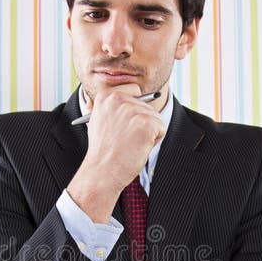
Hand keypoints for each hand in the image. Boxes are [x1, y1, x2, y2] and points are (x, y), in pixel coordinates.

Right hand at [67, 85, 165, 222]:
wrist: (102, 171)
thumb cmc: (103, 150)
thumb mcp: (100, 120)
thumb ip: (114, 105)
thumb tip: (135, 91)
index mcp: (106, 95)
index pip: (134, 89)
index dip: (134, 108)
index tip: (122, 124)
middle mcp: (119, 98)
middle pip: (147, 105)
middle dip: (141, 123)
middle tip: (124, 138)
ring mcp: (133, 110)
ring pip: (155, 117)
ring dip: (147, 133)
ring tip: (129, 144)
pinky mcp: (146, 123)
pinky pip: (161, 128)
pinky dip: (154, 140)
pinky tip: (138, 147)